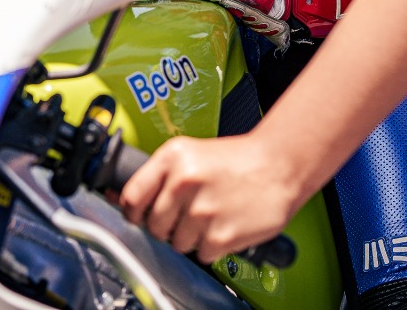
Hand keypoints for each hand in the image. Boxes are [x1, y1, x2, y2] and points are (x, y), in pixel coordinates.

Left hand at [120, 133, 302, 261]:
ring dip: (191, 237)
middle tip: (185, 215)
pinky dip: (212, 246)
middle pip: (154, 225)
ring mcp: (202, 211)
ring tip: (210, 217)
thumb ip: (160, 176)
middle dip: (166, 226)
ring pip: (177, 243)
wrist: (281, 165)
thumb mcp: (192, 154)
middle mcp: (184, 182)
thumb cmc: (238, 160)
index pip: (132, 197)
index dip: (133, 212)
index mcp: (173, 158)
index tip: (139, 216)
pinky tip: (223, 225)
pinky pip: (202, 253)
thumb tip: (126, 201)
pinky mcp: (220, 236)